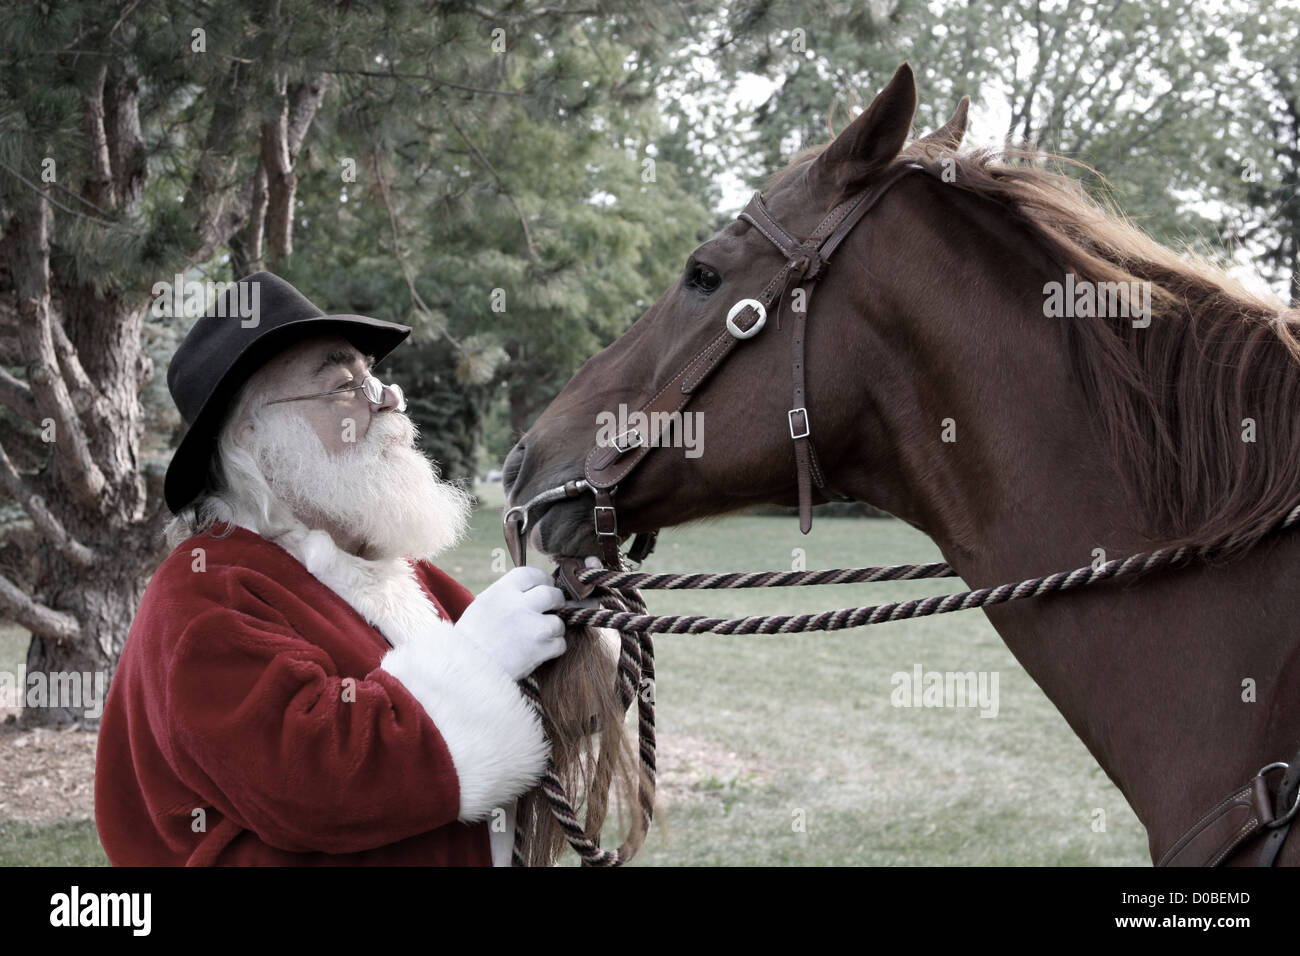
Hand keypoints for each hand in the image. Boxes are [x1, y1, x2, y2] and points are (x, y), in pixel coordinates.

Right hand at [455, 566, 566, 680]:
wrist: (465, 670)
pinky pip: (560, 644)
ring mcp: (532, 626)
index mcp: (501, 591)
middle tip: (555, 607)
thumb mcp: (482, 606)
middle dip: (556, 601)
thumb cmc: (471, 640)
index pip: (531, 574)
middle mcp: (518, 605)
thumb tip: (532, 590)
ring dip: (554, 629)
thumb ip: (507, 595)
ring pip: (559, 622)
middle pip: (552, 594)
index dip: (542, 579)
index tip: (546, 585)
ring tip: (539, 637)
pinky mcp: (540, 649)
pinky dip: (553, 649)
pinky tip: (539, 652)